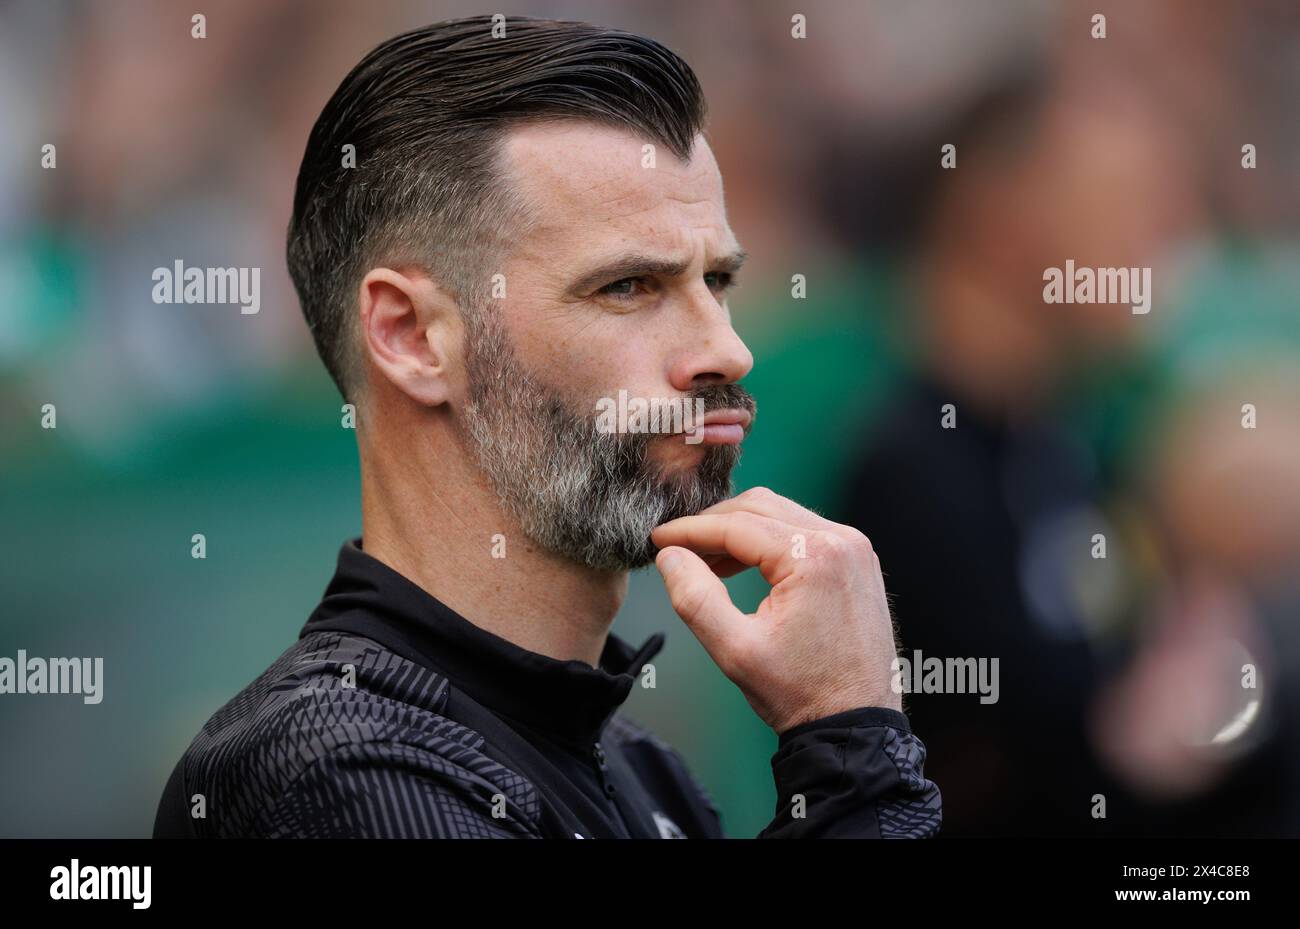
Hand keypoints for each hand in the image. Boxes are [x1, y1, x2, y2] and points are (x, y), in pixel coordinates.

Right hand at [651, 487, 900, 734]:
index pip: (737, 525)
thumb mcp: (736, 649)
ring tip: (704, 561)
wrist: (856, 723)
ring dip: (739, 530)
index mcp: (815, 555)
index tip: (657, 539)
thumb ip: (695, 597)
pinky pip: (803, 532)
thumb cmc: (802, 693)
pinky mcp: (857, 561)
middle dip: (713, 524)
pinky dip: (768, 541)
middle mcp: (841, 540)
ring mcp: (855, 548)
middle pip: (760, 507)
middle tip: (677, 547)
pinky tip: (741, 565)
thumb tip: (670, 556)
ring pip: (781, 515)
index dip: (689, 530)